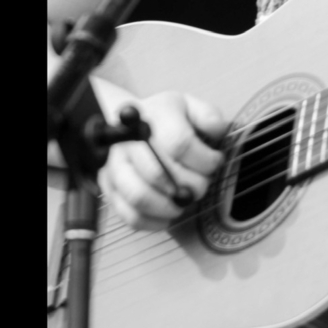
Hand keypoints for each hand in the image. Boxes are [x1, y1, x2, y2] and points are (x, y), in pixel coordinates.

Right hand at [98, 91, 226, 230]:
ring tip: (185, 201)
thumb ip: (208, 115)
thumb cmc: (164, 117)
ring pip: (139, 197)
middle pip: (158, 174)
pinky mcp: (109, 187)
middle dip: (190, 186)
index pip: (179, 143)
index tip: (216, 161)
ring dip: (169, 207)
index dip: (204, 159)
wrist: (130, 123)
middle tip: (202, 185)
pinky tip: (169, 214)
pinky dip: (153, 221)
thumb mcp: (189, 106)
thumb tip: (218, 130)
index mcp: (154, 116)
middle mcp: (128, 141)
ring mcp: (114, 165)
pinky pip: (128, 215)